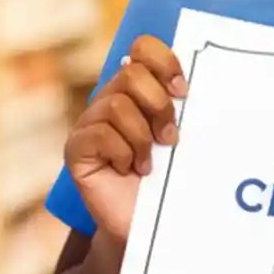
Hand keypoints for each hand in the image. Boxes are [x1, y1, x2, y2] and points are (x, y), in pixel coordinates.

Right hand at [64, 35, 186, 241]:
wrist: (152, 224)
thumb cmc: (173, 178)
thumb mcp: (186, 136)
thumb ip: (185, 106)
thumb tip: (197, 81)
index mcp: (138, 89)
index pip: (143, 49)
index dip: (164, 63)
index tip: (184, 91)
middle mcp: (110, 100)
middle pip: (132, 75)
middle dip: (159, 106)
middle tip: (170, 138)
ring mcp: (89, 124)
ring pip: (117, 105)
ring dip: (142, 137)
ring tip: (150, 162)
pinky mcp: (76, 150)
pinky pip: (99, 135)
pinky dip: (123, 154)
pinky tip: (130, 170)